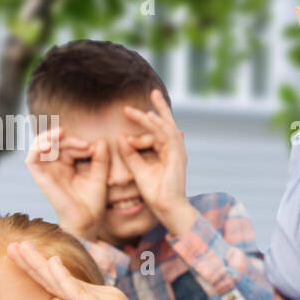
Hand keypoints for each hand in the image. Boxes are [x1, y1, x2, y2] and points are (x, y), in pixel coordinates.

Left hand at [7, 240, 176, 299]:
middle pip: (58, 278)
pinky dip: (62, 277)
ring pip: (63, 280)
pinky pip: (78, 290)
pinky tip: (49, 262)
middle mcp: (98, 296)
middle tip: (13, 246)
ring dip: (38, 264)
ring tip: (18, 248)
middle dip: (33, 264)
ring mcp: (102, 298)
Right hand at [25, 127, 107, 240]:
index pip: (68, 147)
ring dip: (50, 137)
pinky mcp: (41, 179)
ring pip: (40, 146)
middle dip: (70, 140)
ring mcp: (47, 173)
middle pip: (55, 144)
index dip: (79, 142)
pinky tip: (49, 143)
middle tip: (87, 146)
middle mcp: (55, 168)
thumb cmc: (93, 203)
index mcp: (68, 167)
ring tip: (63, 133)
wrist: (88, 222)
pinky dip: (37, 147)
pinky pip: (32, 159)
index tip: (94, 147)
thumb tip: (100, 140)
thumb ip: (100, 159)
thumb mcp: (100, 176)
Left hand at [119, 89, 194, 231]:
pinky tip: (150, 117)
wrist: (167, 208)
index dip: (147, 118)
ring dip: (158, 113)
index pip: (158, 130)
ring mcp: (178, 153)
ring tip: (150, 100)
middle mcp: (174, 150)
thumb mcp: (138, 169)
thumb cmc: (155, 193)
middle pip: (167, 124)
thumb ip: (130, 153)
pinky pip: (168, 137)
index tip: (130, 111)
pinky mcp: (177, 157)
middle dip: (161, 108)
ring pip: (167, 128)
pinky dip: (160, 126)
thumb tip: (121, 137)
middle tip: (154, 91)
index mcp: (167, 153)